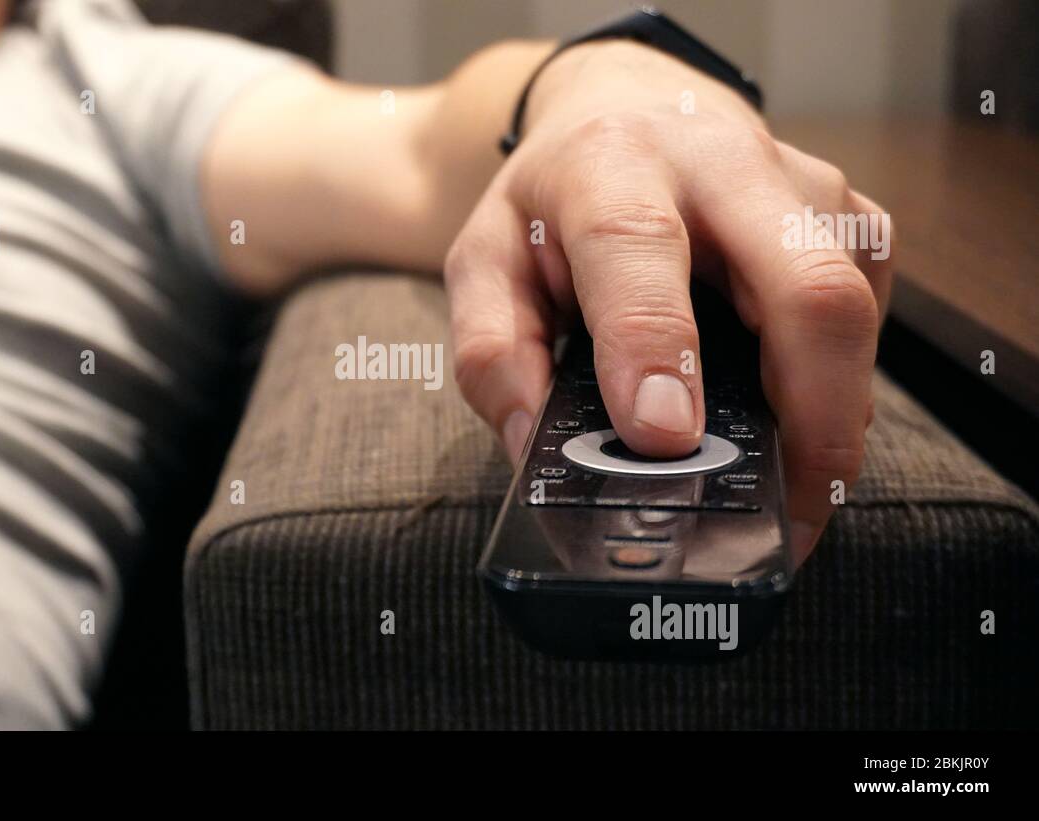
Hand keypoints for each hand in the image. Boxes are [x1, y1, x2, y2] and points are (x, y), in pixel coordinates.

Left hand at [443, 41, 891, 564]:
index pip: (640, 250)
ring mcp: (804, 186)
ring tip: (787, 487)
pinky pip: (867, 318)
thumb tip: (536, 445)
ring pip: (853, 313)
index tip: (664, 439)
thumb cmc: (555, 203)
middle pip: (806, 286)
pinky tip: (792, 418)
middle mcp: (724, 163)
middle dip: (814, 413)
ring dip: (834, 416)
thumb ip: (493, 355)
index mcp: (613, 167)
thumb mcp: (487, 264)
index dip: (657, 347)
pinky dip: (839, 387)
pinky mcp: (851, 218)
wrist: (627, 110)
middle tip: (786, 511)